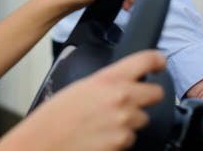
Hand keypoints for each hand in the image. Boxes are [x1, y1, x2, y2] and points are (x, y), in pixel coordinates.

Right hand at [0, 50, 166, 150]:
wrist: (42, 143)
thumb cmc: (54, 117)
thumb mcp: (79, 87)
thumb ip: (104, 83)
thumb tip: (119, 83)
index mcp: (108, 78)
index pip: (146, 60)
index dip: (157, 60)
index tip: (160, 63)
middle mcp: (121, 99)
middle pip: (156, 93)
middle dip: (148, 96)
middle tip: (134, 99)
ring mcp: (124, 124)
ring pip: (142, 120)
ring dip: (130, 122)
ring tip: (105, 123)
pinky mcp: (122, 145)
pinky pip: (130, 140)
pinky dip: (119, 140)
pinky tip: (101, 137)